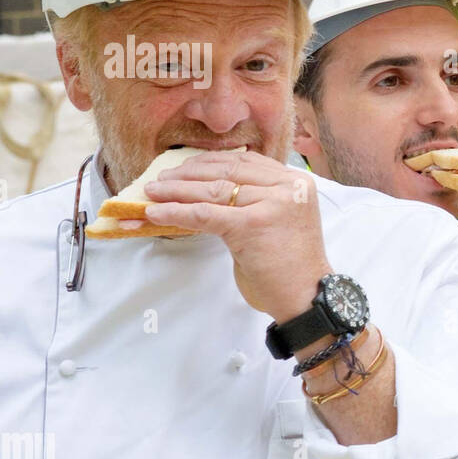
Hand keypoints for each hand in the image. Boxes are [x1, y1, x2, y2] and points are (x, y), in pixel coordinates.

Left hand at [142, 150, 332, 322]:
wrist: (305, 296)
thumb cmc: (289, 264)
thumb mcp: (277, 219)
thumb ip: (257, 198)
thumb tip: (210, 187)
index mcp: (295, 181)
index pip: (244, 161)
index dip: (209, 162)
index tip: (184, 167)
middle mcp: (287, 186)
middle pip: (227, 171)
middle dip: (188, 173)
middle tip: (161, 180)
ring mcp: (272, 204)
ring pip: (213, 190)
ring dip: (176, 191)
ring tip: (153, 193)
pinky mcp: (252, 225)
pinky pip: (205, 214)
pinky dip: (176, 212)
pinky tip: (156, 212)